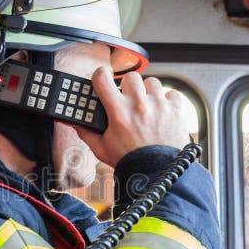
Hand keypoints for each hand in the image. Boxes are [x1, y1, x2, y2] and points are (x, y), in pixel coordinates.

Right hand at [75, 66, 190, 167]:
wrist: (156, 173)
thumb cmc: (129, 162)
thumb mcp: (101, 148)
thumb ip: (86, 132)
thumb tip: (73, 122)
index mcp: (118, 112)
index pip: (102, 78)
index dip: (100, 75)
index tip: (102, 78)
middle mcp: (139, 104)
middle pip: (130, 77)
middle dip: (127, 86)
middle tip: (127, 99)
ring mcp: (159, 105)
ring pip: (152, 82)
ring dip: (148, 92)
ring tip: (146, 106)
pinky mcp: (175, 110)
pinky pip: (171, 93)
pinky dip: (167, 101)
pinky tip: (161, 112)